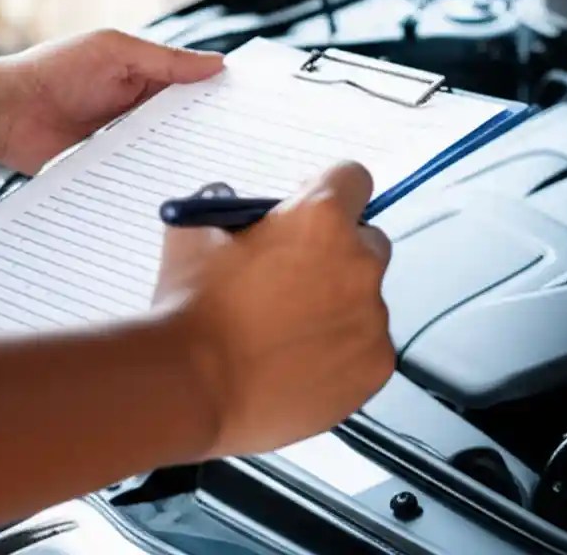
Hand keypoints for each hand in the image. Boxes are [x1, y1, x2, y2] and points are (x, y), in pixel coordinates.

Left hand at [0, 30, 223, 173]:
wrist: (4, 111)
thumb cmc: (55, 70)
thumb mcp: (113, 51)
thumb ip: (165, 61)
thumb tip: (218, 64)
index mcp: (150, 83)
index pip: (197, 93)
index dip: (222, 101)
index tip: (253, 112)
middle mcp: (144, 117)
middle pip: (188, 131)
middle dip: (211, 140)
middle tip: (245, 152)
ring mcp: (128, 148)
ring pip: (168, 159)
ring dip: (185, 165)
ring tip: (217, 177)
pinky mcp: (111, 174)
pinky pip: (140, 182)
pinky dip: (155, 186)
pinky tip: (177, 195)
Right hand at [155, 162, 394, 458]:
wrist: (192, 387)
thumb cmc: (190, 308)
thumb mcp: (194, 234)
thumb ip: (225, 209)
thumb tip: (234, 210)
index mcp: (321, 218)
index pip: (352, 179)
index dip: (327, 194)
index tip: (308, 216)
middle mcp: (359, 262)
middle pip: (367, 241)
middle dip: (337, 254)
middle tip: (294, 281)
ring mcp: (372, 318)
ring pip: (366, 301)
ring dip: (337, 308)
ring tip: (286, 335)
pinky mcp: (375, 366)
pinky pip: (368, 349)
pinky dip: (342, 354)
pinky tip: (299, 364)